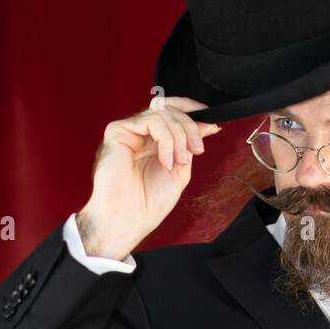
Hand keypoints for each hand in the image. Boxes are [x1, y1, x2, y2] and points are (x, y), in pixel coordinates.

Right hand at [76, 95, 222, 257]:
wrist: (128, 219)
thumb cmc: (148, 203)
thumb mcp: (180, 169)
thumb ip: (189, 145)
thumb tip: (207, 124)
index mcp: (153, 141)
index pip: (173, 111)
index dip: (193, 111)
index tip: (212, 123)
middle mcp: (140, 133)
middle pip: (170, 109)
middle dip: (190, 128)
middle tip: (197, 150)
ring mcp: (129, 131)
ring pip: (163, 113)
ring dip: (179, 137)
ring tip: (178, 163)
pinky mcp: (118, 131)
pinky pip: (151, 120)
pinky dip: (166, 139)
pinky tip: (165, 161)